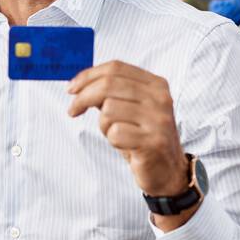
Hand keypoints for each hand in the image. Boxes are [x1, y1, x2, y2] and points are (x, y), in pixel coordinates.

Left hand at [66, 60, 190, 197]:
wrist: (167, 171)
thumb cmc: (143, 138)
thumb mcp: (130, 109)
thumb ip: (111, 94)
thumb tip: (80, 85)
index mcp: (156, 84)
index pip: (116, 68)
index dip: (88, 76)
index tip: (71, 89)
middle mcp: (160, 98)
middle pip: (108, 85)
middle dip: (83, 97)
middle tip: (73, 110)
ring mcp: (158, 120)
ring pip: (109, 110)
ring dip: (104, 125)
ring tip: (116, 134)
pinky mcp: (153, 141)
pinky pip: (115, 133)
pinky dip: (113, 140)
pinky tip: (125, 145)